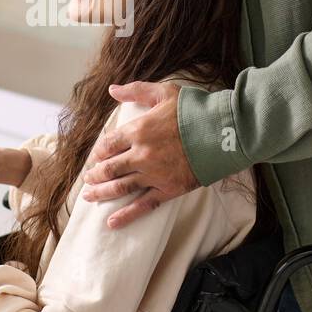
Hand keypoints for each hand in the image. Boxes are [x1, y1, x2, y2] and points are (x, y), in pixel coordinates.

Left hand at [81, 81, 199, 228]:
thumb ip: (136, 90)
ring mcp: (153, 174)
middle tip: (88, 179)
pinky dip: (126, 215)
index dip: (99, 152)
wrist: (223, 132)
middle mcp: (141, 155)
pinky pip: (142, 205)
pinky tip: (112, 222)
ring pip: (120, 187)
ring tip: (89, 196)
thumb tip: (112, 89)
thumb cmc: (194, 109)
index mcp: (137, 130)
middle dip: (95, 175)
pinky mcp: (168, 189)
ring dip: (102, 193)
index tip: (97, 156)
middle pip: (109, 168)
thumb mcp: (164, 92)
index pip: (108, 144)